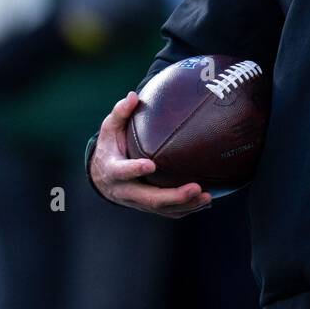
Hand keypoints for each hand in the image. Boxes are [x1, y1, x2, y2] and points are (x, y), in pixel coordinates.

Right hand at [90, 91, 212, 216]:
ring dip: (185, 205)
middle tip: (195, 188)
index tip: (151, 165)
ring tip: (207, 197)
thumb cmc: (110, 146)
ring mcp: (137, 202)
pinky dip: (186, 209)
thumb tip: (133, 96)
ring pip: (162, 209)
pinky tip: (204, 202)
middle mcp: (125, 190)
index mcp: (112, 169)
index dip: (135, 169)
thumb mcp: (109, 128)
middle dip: (173, 196)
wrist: (102, 176)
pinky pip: (168, 213)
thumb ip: (120, 112)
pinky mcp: (149, 207)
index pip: (122, 172)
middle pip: (149, 198)